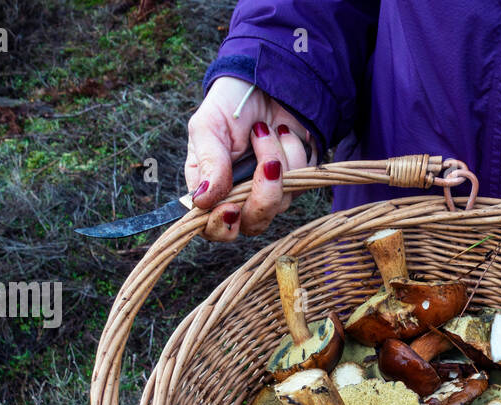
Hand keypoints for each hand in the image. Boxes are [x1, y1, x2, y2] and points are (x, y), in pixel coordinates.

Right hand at [185, 76, 316, 239]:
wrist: (265, 80)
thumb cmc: (229, 104)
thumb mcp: (208, 126)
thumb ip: (206, 162)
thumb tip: (201, 201)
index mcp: (209, 190)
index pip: (212, 228)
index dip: (220, 226)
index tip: (230, 207)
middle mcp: (239, 197)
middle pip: (252, 225)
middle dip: (262, 196)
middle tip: (267, 163)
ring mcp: (269, 191)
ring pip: (279, 203)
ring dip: (275, 160)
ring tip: (264, 129)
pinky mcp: (295, 181)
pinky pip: (300, 181)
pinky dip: (293, 153)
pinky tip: (282, 132)